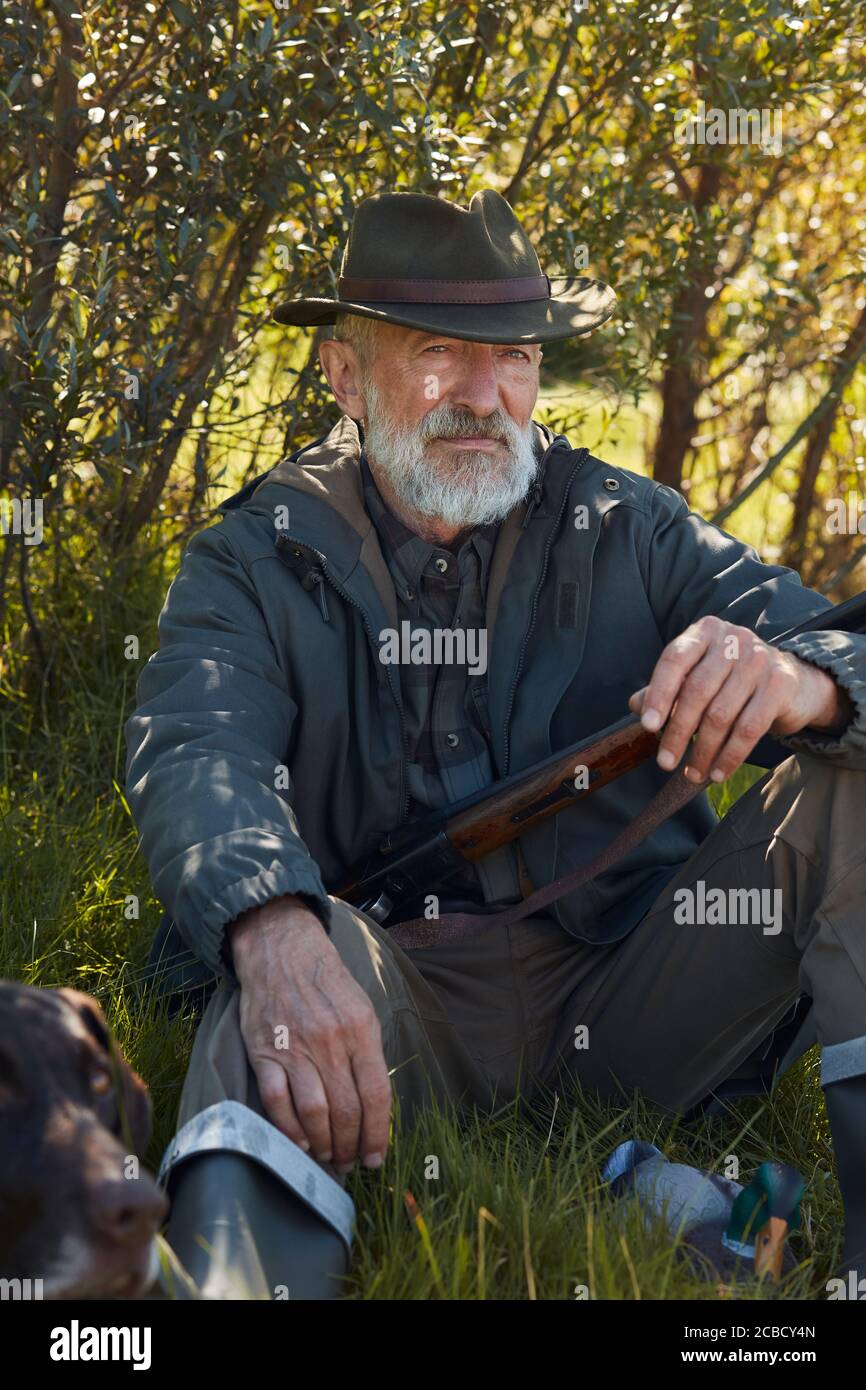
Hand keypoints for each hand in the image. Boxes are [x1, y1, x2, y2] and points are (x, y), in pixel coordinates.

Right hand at [227, 895, 390, 1172]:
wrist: (281, 949)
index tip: (376, 1157)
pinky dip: (290, 1129)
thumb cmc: (325, 981)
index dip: (378, 1133)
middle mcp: (330, 1041)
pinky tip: (301, 1141)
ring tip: (329, 1156)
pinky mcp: (264, 1052)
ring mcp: (295, 1048)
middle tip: (351, 1161)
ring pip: (315, 1112)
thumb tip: (373, 1103)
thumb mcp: (361, 1007)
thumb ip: (367, 1051)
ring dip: (324, 1144)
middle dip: (352, 1146)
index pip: (376, 1095)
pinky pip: (277, 1102)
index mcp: (361, 1029)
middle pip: (347, 1110)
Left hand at [628, 616, 850, 783]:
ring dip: (702, 750)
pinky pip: (749, 729)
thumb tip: (634, 705)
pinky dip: (730, 756)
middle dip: (677, 732)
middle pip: (697, 691)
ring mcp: (760, 659)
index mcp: (706, 631)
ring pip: (721, 714)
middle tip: (665, 762)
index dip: (658, 695)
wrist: (794, 682)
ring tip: (692, 773)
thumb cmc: (733, 680)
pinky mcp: (780, 684)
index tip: (647, 727)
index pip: (675, 660)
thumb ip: (667, 687)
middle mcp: (734, 639)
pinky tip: (717, 773)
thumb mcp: (699, 675)